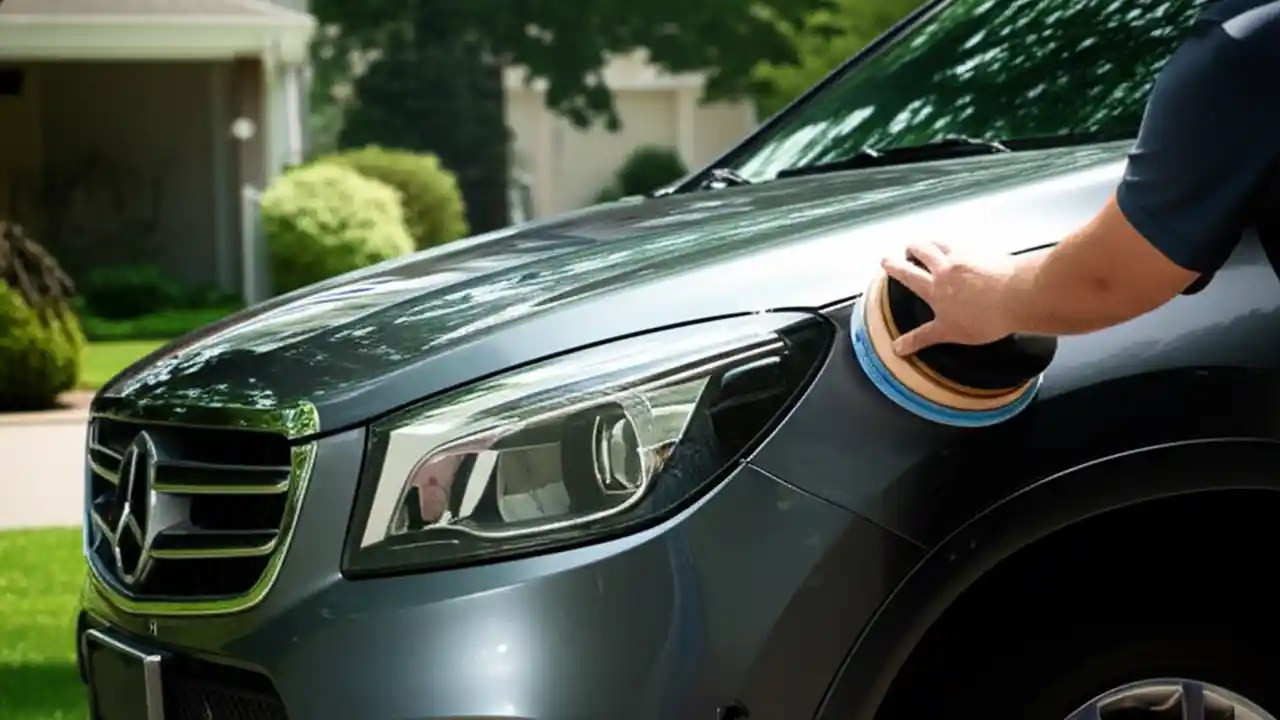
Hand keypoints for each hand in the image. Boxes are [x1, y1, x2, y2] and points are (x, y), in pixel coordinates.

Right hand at [880, 239, 1020, 355]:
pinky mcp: (986, 252)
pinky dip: (960, 243)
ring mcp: (967, 257)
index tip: (885, 262)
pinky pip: (967, 244)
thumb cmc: (983, 318)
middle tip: (907, 249)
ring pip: (942, 243)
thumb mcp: (949, 333)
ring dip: (932, 241)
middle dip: (911, 249)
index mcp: (934, 288)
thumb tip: (897, 348)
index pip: (908, 276)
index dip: (894, 268)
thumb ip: (923, 338)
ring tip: (929, 242)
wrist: (1017, 296)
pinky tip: (964, 247)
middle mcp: (946, 268)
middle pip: (922, 251)